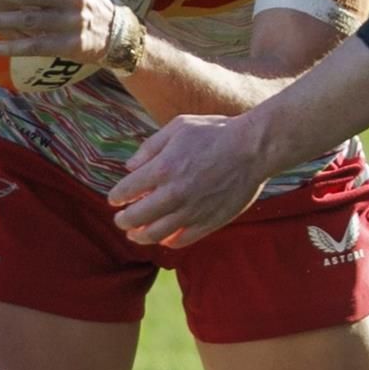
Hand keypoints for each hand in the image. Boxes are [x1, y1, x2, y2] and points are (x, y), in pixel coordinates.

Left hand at [109, 113, 274, 247]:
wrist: (253, 148)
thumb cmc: (215, 133)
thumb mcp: (178, 127)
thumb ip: (150, 147)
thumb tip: (129, 167)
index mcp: (163, 168)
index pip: (126, 191)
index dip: (116, 197)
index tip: (115, 199)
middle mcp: (174, 193)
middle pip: (136, 217)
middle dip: (123, 221)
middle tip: (120, 220)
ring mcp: (192, 211)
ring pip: (155, 234)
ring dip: (140, 236)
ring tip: (136, 234)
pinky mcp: (209, 222)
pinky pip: (181, 240)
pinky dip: (168, 241)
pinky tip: (164, 237)